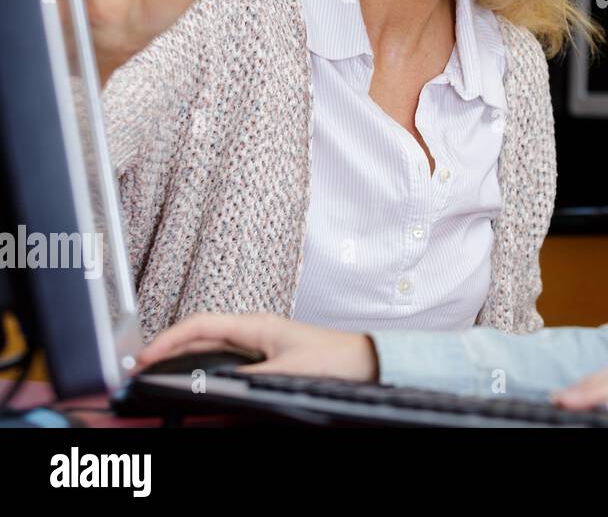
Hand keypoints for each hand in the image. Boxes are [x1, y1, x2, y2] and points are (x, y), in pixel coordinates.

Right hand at [135, 313, 378, 381]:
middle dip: (168, 350)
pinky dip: (203, 366)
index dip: (168, 339)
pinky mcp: (265, 357)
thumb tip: (210, 383)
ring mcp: (259, 343)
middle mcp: (254, 331)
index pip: (200, 325)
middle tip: (140, 370)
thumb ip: (247, 378)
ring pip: (210, 348)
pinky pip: (225, 359)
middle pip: (200, 336)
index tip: (145, 357)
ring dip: (183, 358)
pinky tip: (194, 378)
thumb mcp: (285, 371)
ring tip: (158, 373)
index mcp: (256, 325)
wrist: (364, 363)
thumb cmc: (335, 360)